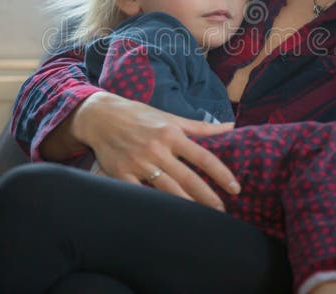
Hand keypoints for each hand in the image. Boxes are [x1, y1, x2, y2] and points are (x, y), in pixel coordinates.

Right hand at [71, 91, 239, 210]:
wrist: (100, 116)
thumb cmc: (139, 116)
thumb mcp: (169, 117)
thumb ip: (200, 127)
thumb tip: (230, 126)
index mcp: (171, 133)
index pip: (203, 157)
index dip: (221, 174)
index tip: (235, 188)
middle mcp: (157, 148)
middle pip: (188, 178)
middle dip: (208, 197)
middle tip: (222, 212)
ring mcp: (138, 162)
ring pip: (168, 190)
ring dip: (186, 206)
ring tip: (201, 219)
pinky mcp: (121, 173)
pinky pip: (140, 195)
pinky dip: (153, 205)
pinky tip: (166, 217)